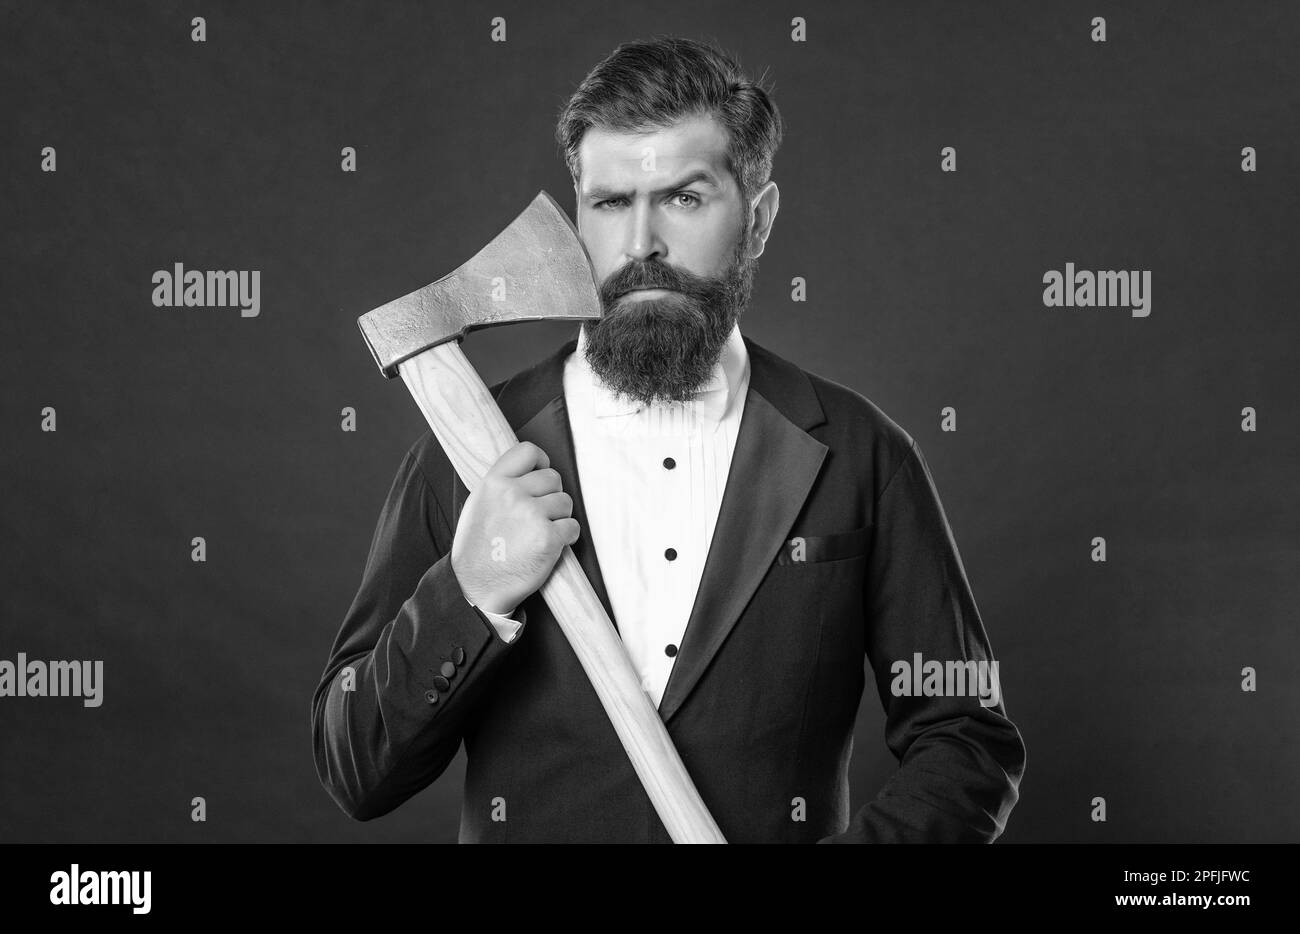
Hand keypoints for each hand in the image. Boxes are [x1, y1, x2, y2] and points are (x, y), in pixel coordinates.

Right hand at [450, 441, 579, 614]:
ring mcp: (532, 515)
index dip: (540, 462)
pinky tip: (550, 545)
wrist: (477, 586)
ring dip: (559, 517)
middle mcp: (513, 494)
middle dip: (551, 495)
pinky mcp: (548, 538)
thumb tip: (528, 472)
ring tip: (541, 532)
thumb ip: (500, 485)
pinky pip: (573, 526)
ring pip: (565, 501)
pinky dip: (567, 537)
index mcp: (493, 483)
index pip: (528, 451)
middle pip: (553, 478)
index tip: (541, 474)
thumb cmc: (477, 548)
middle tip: (539, 515)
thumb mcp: (478, 505)